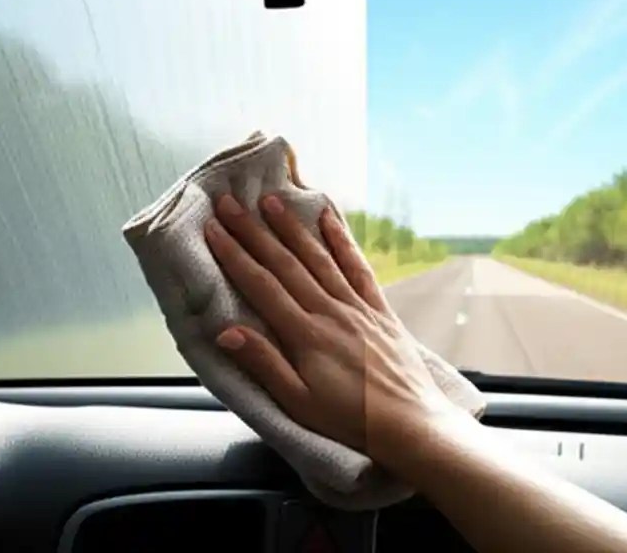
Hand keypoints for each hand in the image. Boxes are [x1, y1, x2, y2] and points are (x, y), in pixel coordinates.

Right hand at [204, 193, 468, 467]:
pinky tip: (329, 219)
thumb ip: (263, 363)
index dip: (234, 255)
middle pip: (285, 264)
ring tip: (271, 201)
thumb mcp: (298, 403)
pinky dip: (342, 241)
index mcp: (305, 336)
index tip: (213, 229)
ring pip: (319, 258)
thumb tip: (225, 331)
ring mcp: (357, 308)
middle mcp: (330, 312)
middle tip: (230, 202)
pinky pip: (358, 268)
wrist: (412, 426)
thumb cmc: (350, 422)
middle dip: (254, 231)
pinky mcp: (380, 311)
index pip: (261, 286)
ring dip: (292, 228)